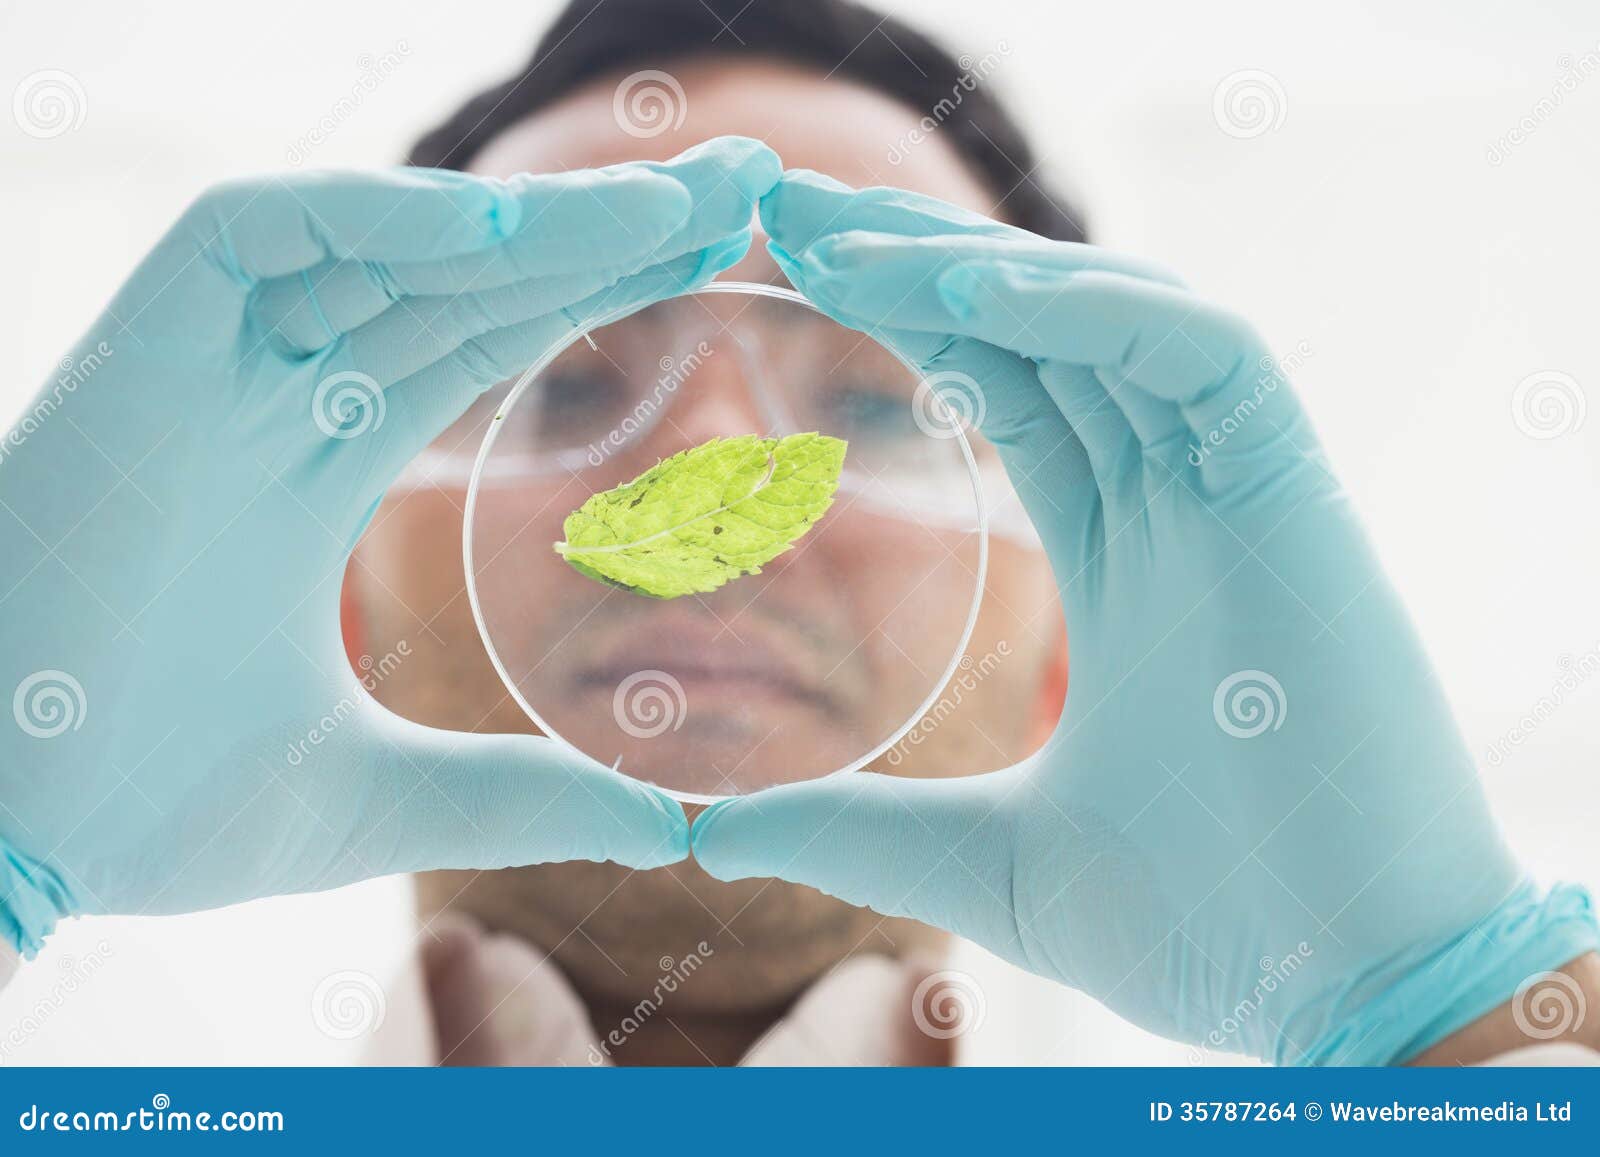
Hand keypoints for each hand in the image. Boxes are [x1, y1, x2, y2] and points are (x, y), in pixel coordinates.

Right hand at [0, 137, 779, 955]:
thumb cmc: (142, 813)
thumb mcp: (377, 798)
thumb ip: (519, 795)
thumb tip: (672, 833)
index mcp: (312, 465)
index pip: (482, 336)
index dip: (596, 286)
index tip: (718, 257)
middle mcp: (266, 396)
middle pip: (462, 272)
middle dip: (605, 223)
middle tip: (753, 186)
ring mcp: (200, 372)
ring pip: (385, 244)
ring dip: (535, 215)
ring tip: (686, 202)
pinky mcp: (131, 358)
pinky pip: (253, 234)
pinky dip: (376, 221)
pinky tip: (513, 231)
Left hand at [692, 171, 1598, 1064]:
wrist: (1352, 1002)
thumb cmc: (1204, 930)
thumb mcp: (985, 866)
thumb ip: (855, 833)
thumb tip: (702, 839)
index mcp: (1126, 559)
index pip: (1009, 389)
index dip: (908, 316)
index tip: (787, 269)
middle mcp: (1182, 503)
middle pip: (1042, 328)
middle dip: (912, 252)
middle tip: (774, 200)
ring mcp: (1241, 495)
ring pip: (1115, 314)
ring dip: (978, 264)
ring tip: (836, 238)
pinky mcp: (1298, 500)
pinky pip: (1201, 355)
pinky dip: (1088, 311)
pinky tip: (960, 292)